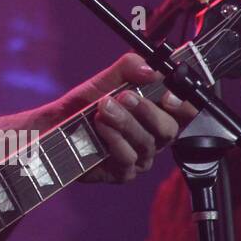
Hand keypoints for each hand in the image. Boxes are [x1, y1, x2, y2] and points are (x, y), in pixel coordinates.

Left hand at [50, 53, 198, 183]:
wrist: (55, 123)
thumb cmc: (87, 103)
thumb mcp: (107, 79)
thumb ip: (129, 68)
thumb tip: (151, 69)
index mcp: (159, 114)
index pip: (185, 112)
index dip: (184, 105)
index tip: (169, 94)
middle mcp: (154, 138)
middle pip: (168, 129)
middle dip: (147, 110)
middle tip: (125, 96)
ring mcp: (140, 158)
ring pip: (146, 143)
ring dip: (125, 122)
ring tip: (104, 106)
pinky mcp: (122, 173)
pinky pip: (127, 158)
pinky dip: (113, 139)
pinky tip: (99, 126)